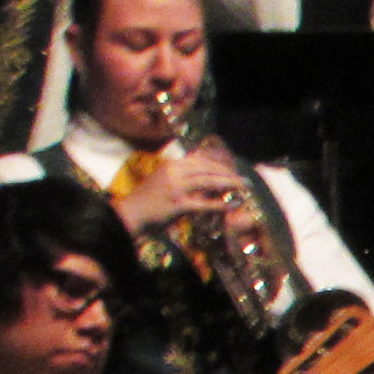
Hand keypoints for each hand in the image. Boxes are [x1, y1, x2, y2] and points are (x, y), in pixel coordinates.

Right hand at [116, 140, 241, 232]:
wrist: (130, 214)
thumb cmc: (148, 200)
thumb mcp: (163, 181)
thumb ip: (182, 177)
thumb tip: (205, 179)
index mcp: (171, 165)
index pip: (200, 159)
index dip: (219, 164)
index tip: (231, 169)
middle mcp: (174, 172)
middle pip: (207, 168)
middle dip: (228, 173)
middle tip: (243, 180)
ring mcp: (176, 188)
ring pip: (209, 181)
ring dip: (229, 183)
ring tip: (243, 187)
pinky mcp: (178, 205)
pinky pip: (205, 204)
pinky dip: (222, 204)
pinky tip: (234, 204)